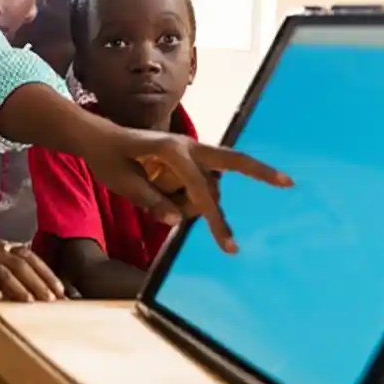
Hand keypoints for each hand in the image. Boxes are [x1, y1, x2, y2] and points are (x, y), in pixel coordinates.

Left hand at [80, 123, 291, 253]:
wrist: (98, 137)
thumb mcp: (122, 183)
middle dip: (254, 176)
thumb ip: (150, 200)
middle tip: (286, 184)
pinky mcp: (187, 157)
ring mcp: (189, 150)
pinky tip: (160, 185)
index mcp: (172, 151)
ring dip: (193, 202)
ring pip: (209, 185)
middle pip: (229, 165)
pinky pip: (200, 183)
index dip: (215, 220)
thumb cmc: (107, 158)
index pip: (201, 190)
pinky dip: (190, 196)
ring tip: (152, 189)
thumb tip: (178, 219)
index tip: (230, 246)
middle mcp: (187, 146)